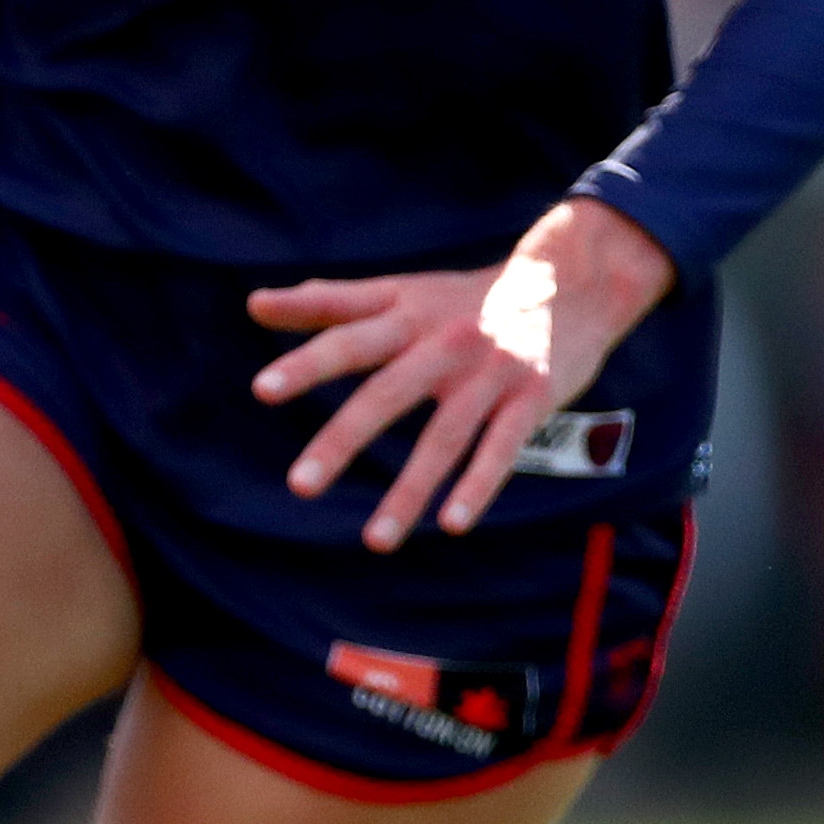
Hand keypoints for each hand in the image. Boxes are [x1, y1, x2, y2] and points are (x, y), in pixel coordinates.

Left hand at [248, 200, 674, 549]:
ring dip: (408, 491)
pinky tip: (450, 525)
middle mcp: (443, 343)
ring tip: (373, 541)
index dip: (305, 363)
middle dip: (342, 440)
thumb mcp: (399, 291)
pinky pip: (502, 449)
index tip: (261, 391)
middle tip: (299, 485)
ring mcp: (489, 373)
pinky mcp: (532, 398)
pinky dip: (477, 487)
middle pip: (386, 394)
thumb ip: (327, 302)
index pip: (346, 339)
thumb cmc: (464, 297)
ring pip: (443, 437)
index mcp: (405, 316)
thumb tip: (253, 305)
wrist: (569, 282)